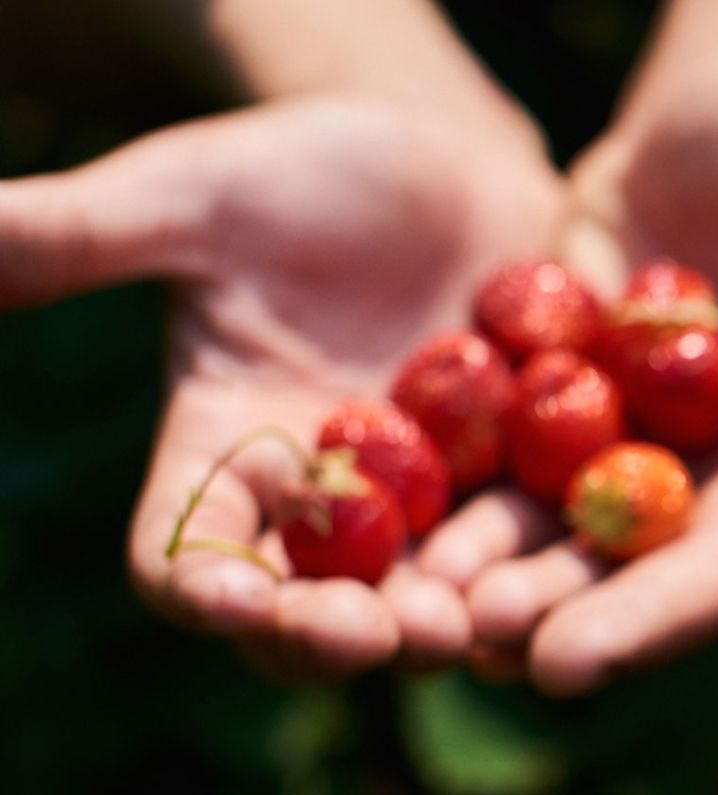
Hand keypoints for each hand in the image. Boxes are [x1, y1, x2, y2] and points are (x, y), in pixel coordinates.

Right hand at [0, 97, 563, 676]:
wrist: (444, 157)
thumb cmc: (297, 172)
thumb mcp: (189, 200)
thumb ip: (75, 238)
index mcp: (224, 460)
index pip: (188, 551)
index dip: (203, 584)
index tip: (232, 596)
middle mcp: (325, 510)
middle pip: (311, 608)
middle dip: (336, 631)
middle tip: (376, 637)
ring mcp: (430, 509)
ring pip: (427, 599)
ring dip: (443, 625)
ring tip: (467, 631)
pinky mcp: (521, 490)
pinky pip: (530, 552)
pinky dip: (540, 575)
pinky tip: (566, 589)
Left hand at [428, 52, 717, 691]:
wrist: (693, 142)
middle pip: (710, 564)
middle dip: (641, 617)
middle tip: (565, 666)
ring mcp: (661, 464)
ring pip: (602, 556)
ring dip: (538, 598)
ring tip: (462, 632)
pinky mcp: (570, 440)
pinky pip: (519, 504)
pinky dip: (471, 540)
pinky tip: (411, 574)